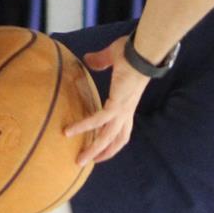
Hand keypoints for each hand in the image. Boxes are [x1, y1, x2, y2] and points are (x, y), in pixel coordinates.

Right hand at [65, 40, 150, 164]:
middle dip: (102, 153)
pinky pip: (97, 120)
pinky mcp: (117, 105)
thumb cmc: (132, 52)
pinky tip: (69, 131)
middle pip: (115, 140)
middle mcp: (126, 111)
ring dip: (93, 150)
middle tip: (86, 162)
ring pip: (107, 137)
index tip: (102, 150)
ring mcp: (123, 110)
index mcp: (128, 104)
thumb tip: (87, 58)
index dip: (113, 142)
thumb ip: (100, 61)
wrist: (143, 50)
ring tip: (78, 160)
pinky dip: (83, 126)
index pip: (123, 130)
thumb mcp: (112, 58)